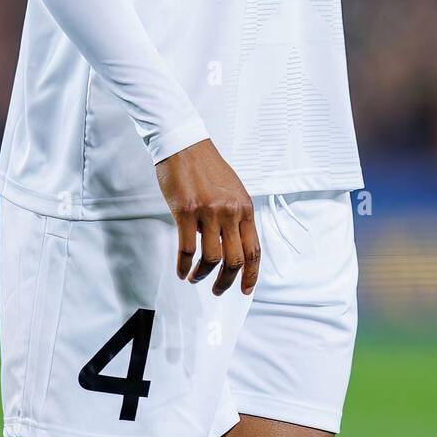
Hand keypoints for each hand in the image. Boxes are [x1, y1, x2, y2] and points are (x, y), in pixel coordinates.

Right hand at [155, 139, 259, 296]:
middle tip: (219, 290)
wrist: (184, 145)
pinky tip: (182, 270)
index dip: (251, 275)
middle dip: (227, 281)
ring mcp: (208, 213)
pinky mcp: (186, 212)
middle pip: (235, 260)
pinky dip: (184, 265)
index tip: (246, 289)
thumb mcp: (232, 190)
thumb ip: (235, 216)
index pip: (254, 250)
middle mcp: (230, 212)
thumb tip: (230, 245)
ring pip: (212, 258)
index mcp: (245, 208)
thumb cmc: (206, 166)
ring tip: (196, 278)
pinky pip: (187, 249)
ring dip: (203, 275)